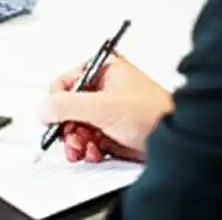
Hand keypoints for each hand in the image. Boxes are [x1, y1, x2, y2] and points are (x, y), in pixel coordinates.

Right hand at [38, 54, 172, 162]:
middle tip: (71, 138)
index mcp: (103, 69)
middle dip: (67, 127)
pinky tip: (95, 152)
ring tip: (83, 148)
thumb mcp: (102, 106)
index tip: (54, 118)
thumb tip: (43, 108)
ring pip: (77, 126)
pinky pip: (89, 139)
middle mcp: (104, 88)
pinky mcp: (113, 130)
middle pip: (68, 107)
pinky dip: (88, 148)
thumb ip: (66, 105)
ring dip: (75, 140)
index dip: (56, 102)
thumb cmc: (154, 113)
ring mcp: (108, 110)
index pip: (64, 82)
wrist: (178, 141)